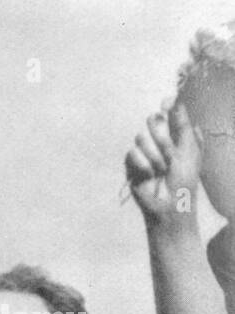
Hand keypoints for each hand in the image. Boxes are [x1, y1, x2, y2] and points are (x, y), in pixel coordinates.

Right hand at [125, 104, 201, 228]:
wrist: (170, 203)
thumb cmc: (185, 178)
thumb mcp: (190, 149)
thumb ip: (182, 125)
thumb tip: (176, 102)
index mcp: (177, 135)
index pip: (169, 113)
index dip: (168, 105)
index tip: (167, 101)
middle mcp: (160, 141)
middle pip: (153, 122)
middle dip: (162, 136)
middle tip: (169, 151)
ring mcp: (145, 152)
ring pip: (141, 138)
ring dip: (154, 154)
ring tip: (162, 169)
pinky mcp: (131, 165)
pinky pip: (132, 153)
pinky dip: (143, 163)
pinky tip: (150, 173)